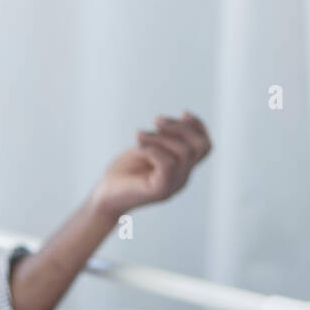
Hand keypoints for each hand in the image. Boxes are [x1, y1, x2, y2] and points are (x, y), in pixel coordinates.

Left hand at [90, 112, 212, 218]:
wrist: (104, 197)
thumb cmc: (124, 172)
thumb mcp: (149, 147)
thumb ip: (166, 138)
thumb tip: (183, 119)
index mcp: (182, 168)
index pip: (205, 147)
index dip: (198, 127)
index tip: (182, 113)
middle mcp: (183, 178)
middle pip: (199, 146)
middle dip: (180, 127)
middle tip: (156, 120)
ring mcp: (174, 186)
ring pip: (183, 152)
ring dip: (160, 137)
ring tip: (139, 135)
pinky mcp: (161, 191)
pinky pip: (168, 164)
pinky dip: (152, 149)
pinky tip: (137, 147)